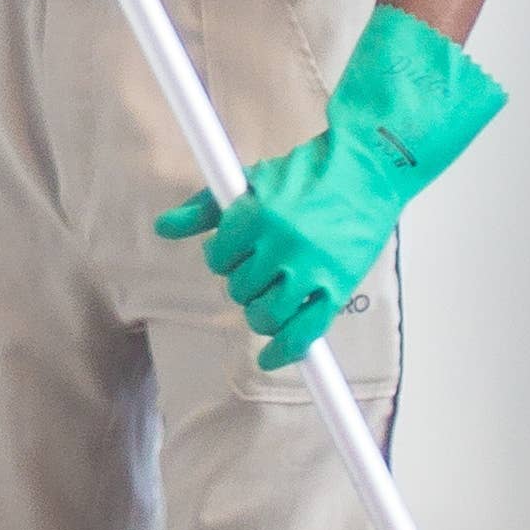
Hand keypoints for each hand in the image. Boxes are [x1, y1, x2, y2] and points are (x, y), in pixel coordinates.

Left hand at [153, 4, 506, 368]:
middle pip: (240, 289)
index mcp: (256, 214)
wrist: (367, 171)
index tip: (236, 253)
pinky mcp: (338, 287)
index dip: (222, 258)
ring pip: (267, 314)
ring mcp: (312, 268)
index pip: (218, 258)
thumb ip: (204, 208)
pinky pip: (305, 332)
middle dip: (243, 283)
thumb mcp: (249, 181)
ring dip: (260, 314)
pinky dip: (286, 350)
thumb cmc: (305, 175)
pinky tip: (272, 358)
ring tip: (266, 299)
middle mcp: (282, 244)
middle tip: (259, 270)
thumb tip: (162, 227)